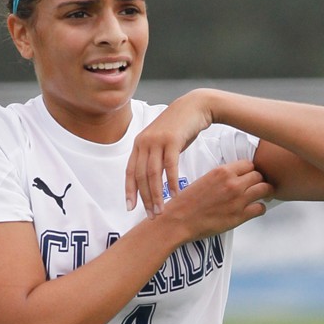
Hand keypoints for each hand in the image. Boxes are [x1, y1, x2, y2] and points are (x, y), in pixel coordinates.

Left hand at [126, 90, 214, 213]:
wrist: (194, 107)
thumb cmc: (179, 128)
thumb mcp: (160, 143)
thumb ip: (153, 159)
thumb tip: (149, 181)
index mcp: (139, 144)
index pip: (129, 172)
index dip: (129, 191)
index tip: (130, 208)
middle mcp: (144, 142)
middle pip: (141, 176)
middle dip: (145, 199)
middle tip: (152, 216)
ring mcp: (157, 140)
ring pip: (153, 173)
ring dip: (157, 195)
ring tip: (161, 210)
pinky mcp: (172, 140)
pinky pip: (170, 166)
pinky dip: (172, 182)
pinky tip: (175, 195)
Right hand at [163, 160, 272, 241]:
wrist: (179, 220)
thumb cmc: (188, 202)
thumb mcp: (205, 179)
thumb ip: (222, 176)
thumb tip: (234, 177)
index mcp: (222, 171)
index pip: (249, 164)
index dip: (251, 170)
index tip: (250, 176)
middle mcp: (232, 183)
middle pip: (259, 175)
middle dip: (260, 180)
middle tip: (258, 186)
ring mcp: (238, 200)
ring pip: (265, 189)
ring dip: (265, 192)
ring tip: (263, 196)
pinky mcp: (239, 216)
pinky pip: (261, 208)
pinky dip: (261, 208)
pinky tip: (255, 209)